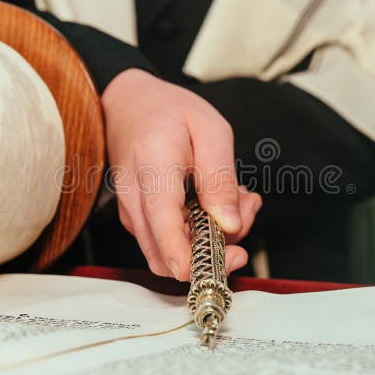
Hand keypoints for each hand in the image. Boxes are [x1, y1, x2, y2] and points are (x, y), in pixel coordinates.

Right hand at [101, 68, 262, 279]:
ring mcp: (133, 214)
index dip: (183, 253)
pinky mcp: (140, 221)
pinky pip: (171, 241)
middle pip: (167, 254)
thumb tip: (231, 226)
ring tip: (238, 199)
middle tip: (246, 213)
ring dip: (213, 239)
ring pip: (172, 253)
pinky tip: (219, 202)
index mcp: (153, 166)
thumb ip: (220, 179)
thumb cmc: (169, 112)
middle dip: (215, 250)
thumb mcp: (210, 130)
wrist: (129, 105)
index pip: (162, 220)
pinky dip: (201, 232)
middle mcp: (135, 198)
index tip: (208, 270)